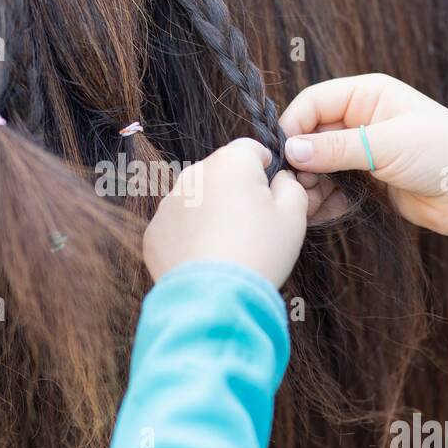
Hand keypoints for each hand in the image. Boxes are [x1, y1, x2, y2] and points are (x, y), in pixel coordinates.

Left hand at [143, 138, 308, 287]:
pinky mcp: (154, 231)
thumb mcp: (293, 216)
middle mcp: (193, 175)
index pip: (252, 148)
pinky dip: (190, 236)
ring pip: (198, 198)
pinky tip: (206, 259)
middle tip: (252, 227)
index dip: (266, 169)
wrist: (214, 299)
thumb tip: (281, 179)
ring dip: (212, 213)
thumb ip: (291, 186)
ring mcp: (168, 203)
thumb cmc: (258, 254)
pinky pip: (178, 225)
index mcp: (230, 163)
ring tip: (229, 247)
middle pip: (222, 173)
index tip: (271, 195)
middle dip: (237, 192)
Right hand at [280, 74, 447, 237]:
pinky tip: (320, 214)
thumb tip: (290, 150)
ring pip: (320, 164)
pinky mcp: (369, 180)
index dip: (293, 126)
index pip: (313, 102)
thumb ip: (335, 148)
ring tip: (306, 206)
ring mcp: (365, 151)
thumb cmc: (444, 154)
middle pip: (311, 135)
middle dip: (300, 162)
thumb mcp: (387, 145)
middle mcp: (362, 119)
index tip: (283, 157)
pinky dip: (325, 200)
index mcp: (367, 94)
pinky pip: (335, 187)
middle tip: (296, 188)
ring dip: (310, 185)